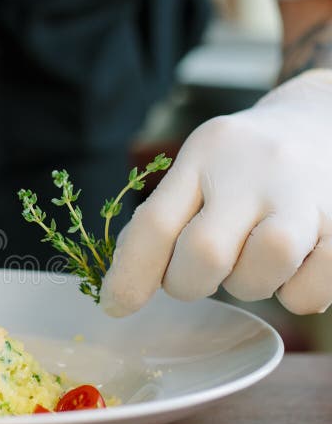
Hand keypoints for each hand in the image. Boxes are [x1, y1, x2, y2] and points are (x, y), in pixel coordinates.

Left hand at [101, 69, 331, 316]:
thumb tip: (124, 280)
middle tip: (196, 274)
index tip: (114, 305)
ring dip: (246, 285)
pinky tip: (295, 267)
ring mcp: (307, 195)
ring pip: (261, 271)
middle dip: (188, 282)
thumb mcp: (199, 165)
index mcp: (206, 152)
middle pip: (204, 253)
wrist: (326, 118)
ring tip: (252, 262)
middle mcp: (256, 169)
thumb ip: (163, 215)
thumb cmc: (247, 159)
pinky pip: (310, 291)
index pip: (155, 223)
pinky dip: (295, 294)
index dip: (129, 276)